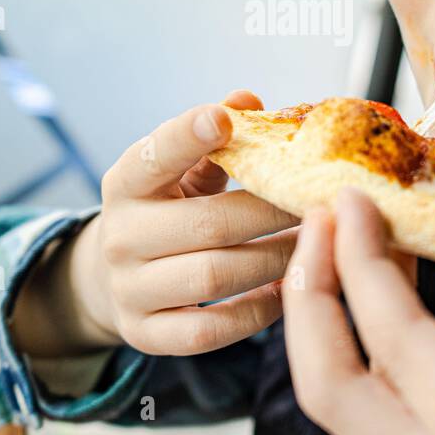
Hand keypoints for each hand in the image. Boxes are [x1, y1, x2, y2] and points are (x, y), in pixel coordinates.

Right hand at [76, 90, 298, 355]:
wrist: (115, 279)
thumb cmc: (167, 210)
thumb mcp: (181, 170)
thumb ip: (214, 140)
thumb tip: (248, 100)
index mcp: (125, 183)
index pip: (153, 156)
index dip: (186, 137)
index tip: (223, 119)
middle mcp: (120, 236)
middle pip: (207, 223)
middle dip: (271, 213)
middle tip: (319, 202)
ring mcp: (129, 289)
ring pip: (213, 277)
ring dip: (275, 259)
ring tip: (316, 244)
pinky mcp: (146, 334)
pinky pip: (210, 330)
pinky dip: (256, 311)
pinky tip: (289, 289)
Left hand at [282, 180, 434, 434]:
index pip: (391, 335)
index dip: (361, 253)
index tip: (351, 198)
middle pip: (332, 389)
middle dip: (318, 296)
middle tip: (328, 225)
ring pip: (364, 405)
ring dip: (367, 321)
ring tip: (393, 244)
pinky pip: (416, 418)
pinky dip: (426, 357)